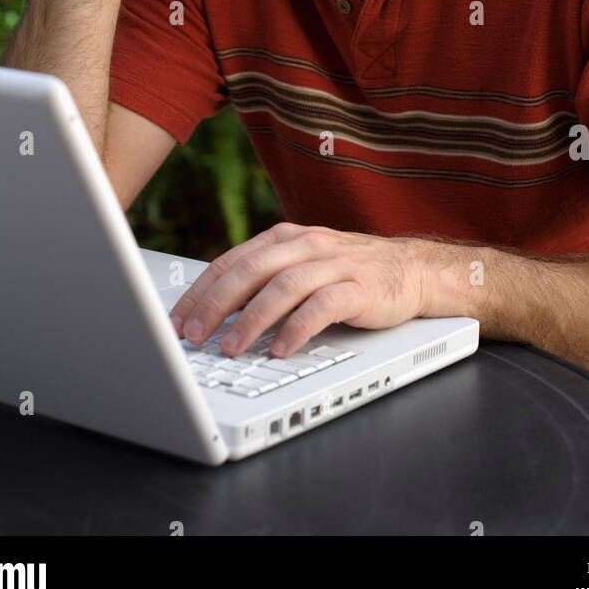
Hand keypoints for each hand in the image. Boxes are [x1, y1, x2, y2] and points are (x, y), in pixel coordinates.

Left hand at [168, 222, 427, 358]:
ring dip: (252, 319)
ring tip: (231, 348)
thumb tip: (215, 314)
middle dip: (216, 304)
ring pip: (283, 287)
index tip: (176, 321)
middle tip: (193, 336)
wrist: (412, 270)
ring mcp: (333, 264)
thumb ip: (264, 281)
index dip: (201, 292)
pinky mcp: (358, 287)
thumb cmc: (349, 274)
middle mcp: (306, 245)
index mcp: (284, 238)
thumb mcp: (302, 267)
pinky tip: (281, 349)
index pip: (232, 262)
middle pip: (251, 270)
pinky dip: (298, 328)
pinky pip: (323, 306)